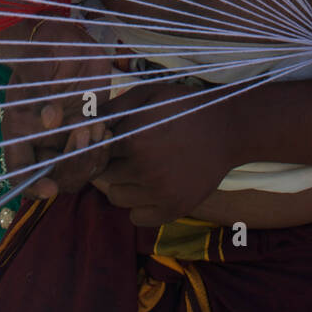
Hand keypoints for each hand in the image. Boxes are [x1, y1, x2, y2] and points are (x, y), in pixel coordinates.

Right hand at [1, 17, 113, 199]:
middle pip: (54, 177)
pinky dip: (104, 149)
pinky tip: (107, 129)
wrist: (69, 43)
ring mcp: (66, 140)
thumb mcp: (38, 61)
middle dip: (71, 163)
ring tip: (97, 125)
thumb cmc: (46, 50)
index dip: (31, 186)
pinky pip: (97, 157)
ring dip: (90, 156)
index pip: (19, 171)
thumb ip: (38, 87)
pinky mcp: (89, 133)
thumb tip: (49, 119)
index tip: (48, 189)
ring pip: (78, 172)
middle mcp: (41, 141)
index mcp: (20, 129)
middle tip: (83, 129)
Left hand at [90, 79, 232, 226]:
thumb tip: (82, 122)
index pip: (95, 151)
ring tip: (146, 168)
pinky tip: (154, 186)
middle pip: (104, 175)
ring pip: (117, 198)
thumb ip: (113, 108)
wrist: (228, 128)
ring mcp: (159, 193)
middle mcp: (144, 168)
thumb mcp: (148, 94)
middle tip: (135, 152)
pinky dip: (140, 205)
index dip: (102, 145)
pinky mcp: (173, 210)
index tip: (117, 139)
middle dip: (114, 163)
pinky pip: (136, 217)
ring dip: (124, 185)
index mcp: (134, 138)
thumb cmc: (184, 106)